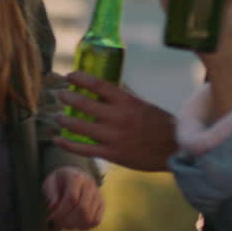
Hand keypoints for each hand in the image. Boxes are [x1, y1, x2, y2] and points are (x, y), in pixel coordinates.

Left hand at [43, 166, 103, 230]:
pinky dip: (84, 227)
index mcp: (76, 178)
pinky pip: (96, 221)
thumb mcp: (50, 182)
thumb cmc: (59, 181)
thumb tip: (53, 207)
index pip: (72, 198)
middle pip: (83, 210)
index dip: (61, 211)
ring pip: (90, 218)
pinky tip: (74, 225)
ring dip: (75, 226)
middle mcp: (90, 186)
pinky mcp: (101, 205)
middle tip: (57, 224)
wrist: (73, 175)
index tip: (51, 217)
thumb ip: (50, 193)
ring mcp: (98, 196)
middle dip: (68, 221)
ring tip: (64, 225)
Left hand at [54, 74, 176, 170]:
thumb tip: (102, 86)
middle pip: (83, 104)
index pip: (98, 85)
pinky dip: (67, 144)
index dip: (80, 78)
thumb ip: (122, 96)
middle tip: (59, 95)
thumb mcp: (142, 104)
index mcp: (127, 102)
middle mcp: (118, 118)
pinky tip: (57, 138)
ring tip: (57, 116)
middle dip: (66, 97)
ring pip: (79, 127)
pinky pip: (83, 149)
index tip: (69, 76)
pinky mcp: (112, 154)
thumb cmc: (159, 124)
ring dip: (64, 119)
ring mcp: (113, 137)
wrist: (174, 150)